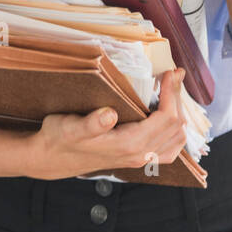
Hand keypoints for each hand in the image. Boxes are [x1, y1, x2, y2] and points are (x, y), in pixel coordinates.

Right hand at [28, 68, 188, 179]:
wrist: (52, 158)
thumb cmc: (60, 139)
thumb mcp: (70, 127)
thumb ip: (91, 123)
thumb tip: (110, 114)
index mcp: (129, 145)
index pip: (166, 118)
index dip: (172, 93)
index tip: (170, 72)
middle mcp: (140, 155)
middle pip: (176, 126)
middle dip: (178, 97)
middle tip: (173, 74)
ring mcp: (141, 159)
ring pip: (177, 139)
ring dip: (179, 112)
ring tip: (172, 89)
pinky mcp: (138, 159)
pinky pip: (170, 149)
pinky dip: (175, 130)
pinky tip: (169, 115)